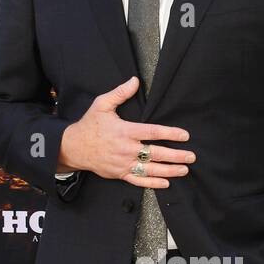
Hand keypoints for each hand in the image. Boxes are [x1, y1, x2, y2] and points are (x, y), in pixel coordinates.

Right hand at [57, 76, 195, 186]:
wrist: (72, 148)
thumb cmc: (89, 125)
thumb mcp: (102, 104)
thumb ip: (120, 93)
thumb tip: (135, 80)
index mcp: (125, 131)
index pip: (152, 132)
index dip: (170, 133)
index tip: (184, 135)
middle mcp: (126, 149)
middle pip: (156, 153)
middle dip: (176, 155)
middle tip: (191, 156)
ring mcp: (123, 163)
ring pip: (150, 169)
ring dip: (169, 170)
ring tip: (184, 170)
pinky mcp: (120, 174)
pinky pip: (139, 181)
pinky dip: (153, 183)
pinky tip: (166, 182)